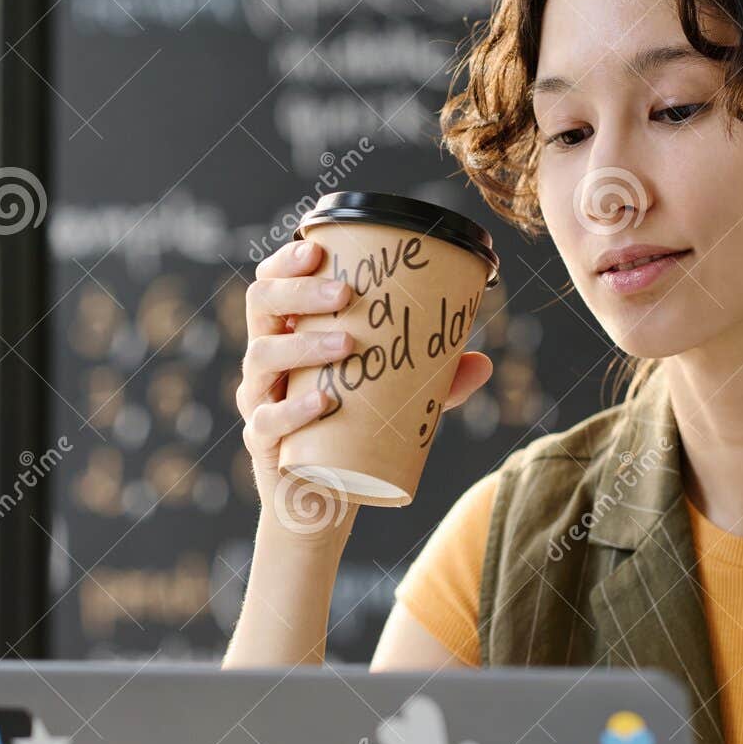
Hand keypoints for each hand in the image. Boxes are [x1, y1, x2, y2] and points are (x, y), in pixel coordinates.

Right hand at [236, 239, 493, 530]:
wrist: (325, 496)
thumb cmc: (353, 430)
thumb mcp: (395, 399)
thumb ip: (436, 381)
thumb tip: (484, 363)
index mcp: (288, 333)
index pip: (272, 282)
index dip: (286, 261)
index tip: (318, 247)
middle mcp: (265, 358)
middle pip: (261, 304)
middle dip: (299, 290)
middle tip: (345, 293)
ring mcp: (258, 397)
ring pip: (262, 356)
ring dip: (303, 344)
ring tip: (347, 343)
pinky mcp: (262, 440)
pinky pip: (266, 420)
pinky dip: (293, 409)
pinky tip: (323, 402)